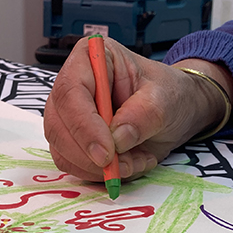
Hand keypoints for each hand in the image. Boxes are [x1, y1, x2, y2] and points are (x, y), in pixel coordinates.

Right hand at [43, 37, 232, 181]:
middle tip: (124, 166)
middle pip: (58, 124)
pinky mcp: (72, 142)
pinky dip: (99, 174)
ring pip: (62, 150)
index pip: (71, 91)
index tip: (107, 153)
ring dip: (97, 168)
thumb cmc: (168, 94)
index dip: (84, 125)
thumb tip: (116, 139)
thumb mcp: (165, 99)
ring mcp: (69, 116)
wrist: (174, 112)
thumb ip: (142, 115)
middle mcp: (72, 86)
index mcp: (91, 59)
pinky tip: (127, 164)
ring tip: (135, 161)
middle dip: (89, 154)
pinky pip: (73, 165)